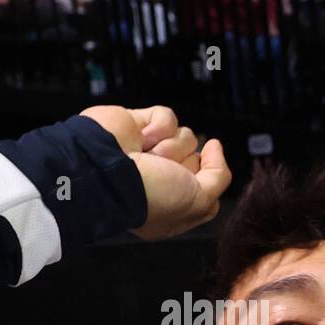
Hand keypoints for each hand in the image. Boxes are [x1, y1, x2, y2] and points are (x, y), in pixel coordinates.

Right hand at [80, 105, 230, 239]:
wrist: (106, 170)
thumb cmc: (149, 194)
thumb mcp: (197, 202)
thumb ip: (218, 178)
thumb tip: (215, 147)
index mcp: (169, 207)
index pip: (206, 190)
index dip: (202, 186)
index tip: (183, 189)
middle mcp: (160, 180)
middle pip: (196, 161)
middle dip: (184, 165)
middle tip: (160, 172)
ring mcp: (149, 152)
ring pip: (186, 136)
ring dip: (169, 147)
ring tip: (146, 156)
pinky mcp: (139, 127)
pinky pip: (167, 117)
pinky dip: (157, 127)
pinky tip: (140, 139)